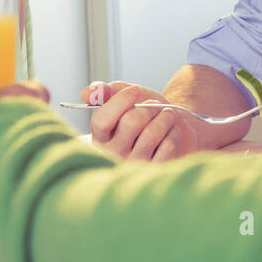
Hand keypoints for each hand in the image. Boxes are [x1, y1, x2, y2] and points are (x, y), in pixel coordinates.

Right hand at [81, 81, 198, 161]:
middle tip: (155, 106)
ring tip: (167, 116)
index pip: (102, 120)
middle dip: (149, 107)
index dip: (120, 101)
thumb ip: (105, 91)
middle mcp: (113, 155)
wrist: (172, 127)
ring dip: (165, 117)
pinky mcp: (155, 171)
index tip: (135, 90)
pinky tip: (171, 133)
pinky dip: (174, 133)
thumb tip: (88, 93)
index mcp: (100, 137)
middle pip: (131, 122)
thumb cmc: (144, 113)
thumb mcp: (124, 97)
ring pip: (152, 133)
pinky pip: (167, 146)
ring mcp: (134, 166)